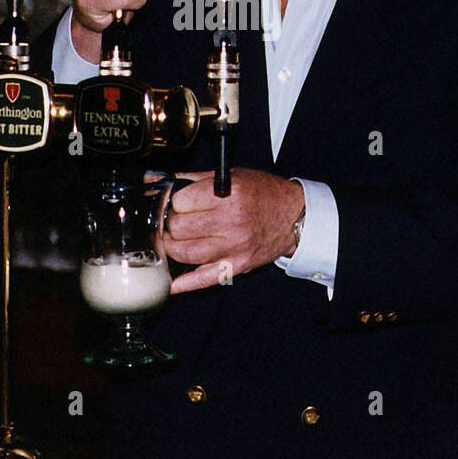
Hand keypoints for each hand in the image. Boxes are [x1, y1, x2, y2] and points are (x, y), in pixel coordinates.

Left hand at [160, 169, 304, 293]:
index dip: (175, 201)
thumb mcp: (232, 175)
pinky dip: (185, 283)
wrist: (294, 216)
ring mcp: (234, 247)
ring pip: (185, 253)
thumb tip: (163, 181)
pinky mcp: (237, 266)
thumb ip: (195, 178)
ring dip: (173, 247)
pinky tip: (171, 282)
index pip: (181, 202)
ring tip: (175, 239)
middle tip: (178, 220)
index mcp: (228, 195)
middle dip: (172, 223)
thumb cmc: (264, 193)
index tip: (178, 202)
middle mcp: (231, 222)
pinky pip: (204, 279)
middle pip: (179, 228)